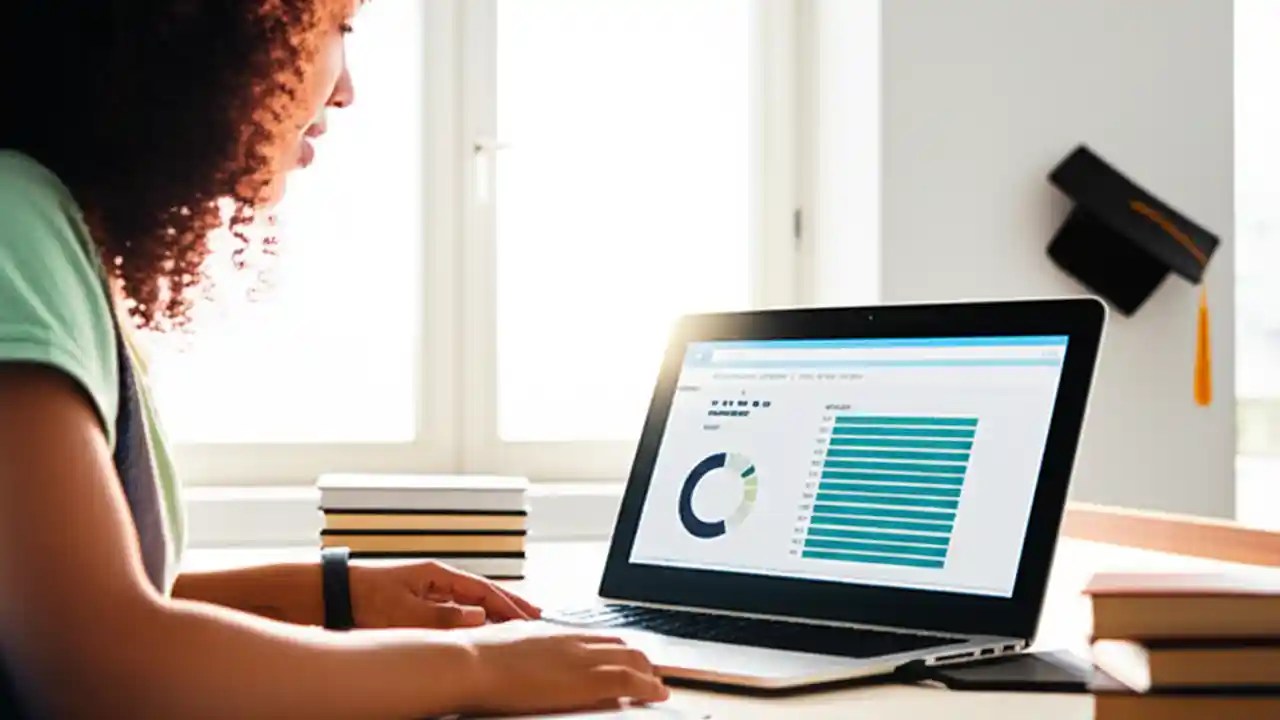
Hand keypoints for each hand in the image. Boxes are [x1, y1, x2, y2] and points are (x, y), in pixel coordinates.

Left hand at [348, 561, 539, 628]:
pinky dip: (475, 620)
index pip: (483, 588)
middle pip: (482, 592)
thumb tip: (481, 616)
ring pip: (471, 603)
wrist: (334, 596)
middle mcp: (437, 580)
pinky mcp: (420, 605)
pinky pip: (456, 612)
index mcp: (437, 574)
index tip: (530, 616)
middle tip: (537, 618)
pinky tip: (484, 630)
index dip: (509, 603)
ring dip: (494, 613)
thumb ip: (443, 616)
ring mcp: (429, 592)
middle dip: (510, 604)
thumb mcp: (405, 612)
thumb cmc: (365, 599)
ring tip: (518, 624)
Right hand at [459, 622, 668, 715]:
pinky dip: (646, 686)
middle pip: (621, 646)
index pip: (600, 638)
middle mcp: (573, 641)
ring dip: (649, 673)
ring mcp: (580, 658)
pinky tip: (654, 693)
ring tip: (657, 686)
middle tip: (650, 674)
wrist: (470, 662)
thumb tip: (530, 651)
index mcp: (554, 634)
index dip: (619, 650)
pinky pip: (626, 680)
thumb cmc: (477, 657)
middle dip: (639, 660)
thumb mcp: (508, 643)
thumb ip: (528, 648)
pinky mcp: (583, 680)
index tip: (628, 658)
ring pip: (631, 659)